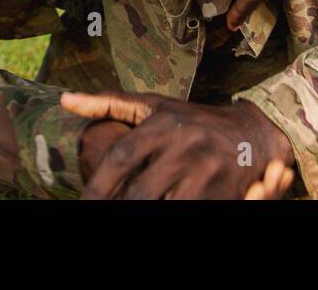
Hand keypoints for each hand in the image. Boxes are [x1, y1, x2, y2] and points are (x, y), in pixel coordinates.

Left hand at [63, 91, 294, 198]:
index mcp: (163, 124)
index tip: (83, 205)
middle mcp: (184, 146)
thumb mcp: (155, 105)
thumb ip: (109, 103)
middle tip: (101, 215)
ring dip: (146, 214)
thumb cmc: (192, 120)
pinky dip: (170, 215)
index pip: (121, 157)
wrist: (252, 132)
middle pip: (139, 193)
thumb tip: (65, 100)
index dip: (98, 186)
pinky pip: (190, 212)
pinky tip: (160, 213)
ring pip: (164, 207)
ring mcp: (206, 172)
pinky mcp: (224, 193)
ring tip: (126, 212)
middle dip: (118, 209)